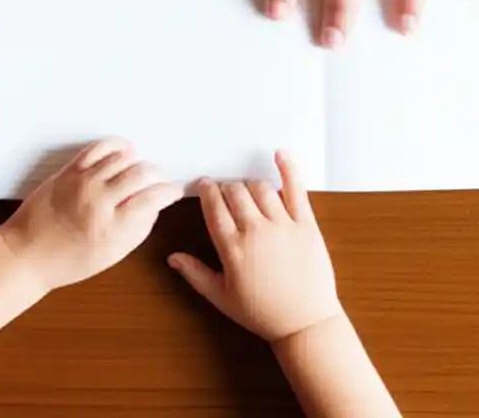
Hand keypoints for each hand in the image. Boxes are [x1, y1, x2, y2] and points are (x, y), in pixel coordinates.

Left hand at [0, 138, 184, 292]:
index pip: (154, 197)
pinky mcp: (68, 171)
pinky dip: (116, 146)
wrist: (29, 253)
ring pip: (122, 157)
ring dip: (138, 161)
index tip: (173, 192)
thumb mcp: (114, 254)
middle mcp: (100, 201)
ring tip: (140, 170)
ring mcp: (83, 183)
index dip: (170, 191)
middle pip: (142, 173)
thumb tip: (155, 204)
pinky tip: (124, 153)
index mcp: (114, 227)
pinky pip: (98, 148)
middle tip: (159, 180)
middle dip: (158, 174)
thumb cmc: (71, 261)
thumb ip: (139, 228)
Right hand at [168, 152, 341, 342]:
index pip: (213, 206)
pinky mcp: (306, 225)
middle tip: (224, 191)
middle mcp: (255, 231)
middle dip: (225, 187)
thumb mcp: (221, 297)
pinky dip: (289, 168)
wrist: (305, 323)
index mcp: (232, 247)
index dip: (206, 191)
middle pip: (234, 192)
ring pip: (260, 187)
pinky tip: (281, 154)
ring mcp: (283, 225)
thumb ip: (195, 274)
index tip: (203, 185)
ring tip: (246, 189)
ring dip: (249, 184)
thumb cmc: (262, 313)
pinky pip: (296, 189)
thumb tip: (172, 258)